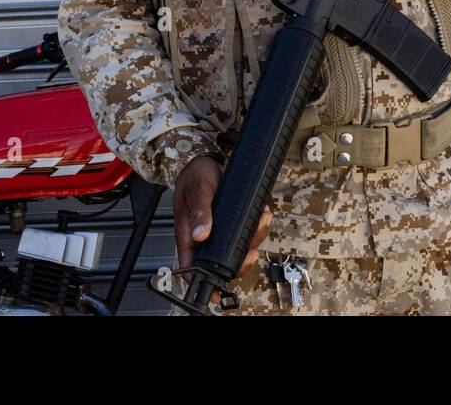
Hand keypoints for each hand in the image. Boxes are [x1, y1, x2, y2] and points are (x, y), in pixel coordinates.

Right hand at [172, 155, 272, 303]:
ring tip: (261, 221)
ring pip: (238, 246)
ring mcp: (220, 229)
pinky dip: (258, 224)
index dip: (202, 281)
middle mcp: (204, 236)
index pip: (191, 265)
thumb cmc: (195, 175)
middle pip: (221, 261)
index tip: (215, 291)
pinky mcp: (233, 221)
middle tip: (250, 254)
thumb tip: (200, 234)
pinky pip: (247, 231)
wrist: (205, 160)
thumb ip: (199, 211)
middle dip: (239, 261)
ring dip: (253, 238)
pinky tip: (262, 213)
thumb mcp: (197, 189)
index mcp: (188, 234)